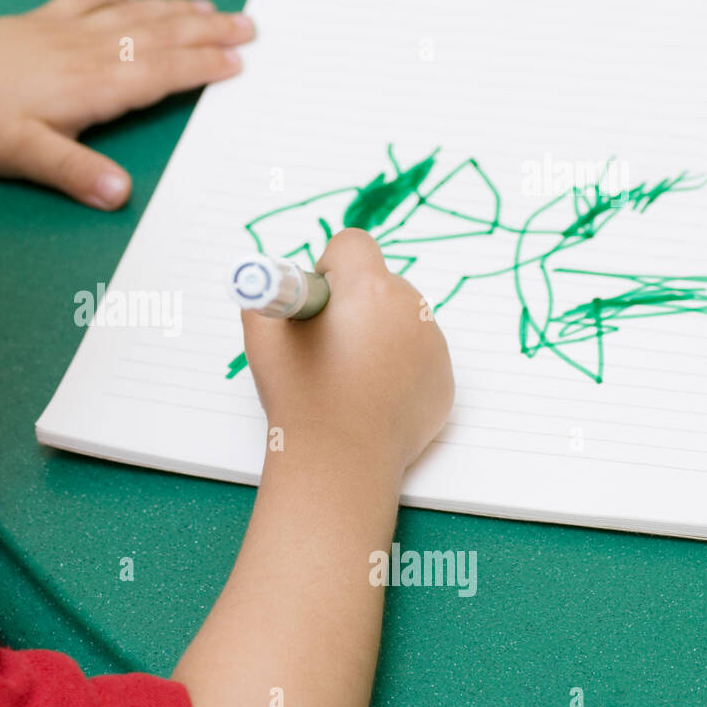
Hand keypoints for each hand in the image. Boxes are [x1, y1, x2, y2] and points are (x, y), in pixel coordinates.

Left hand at [0, 0, 255, 208]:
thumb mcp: (30, 156)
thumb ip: (78, 174)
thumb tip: (121, 195)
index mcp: (95, 86)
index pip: (162, 72)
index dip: (202, 66)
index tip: (238, 61)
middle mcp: (89, 52)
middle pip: (160, 36)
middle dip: (207, 30)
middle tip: (247, 25)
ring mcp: (66, 31)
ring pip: (135, 15)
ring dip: (176, 10)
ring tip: (210, 7)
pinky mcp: (42, 21)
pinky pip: (91, 1)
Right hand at [240, 229, 454, 476]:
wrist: (340, 462)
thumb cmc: (300, 397)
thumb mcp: (263, 337)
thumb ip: (268, 295)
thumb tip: (277, 281)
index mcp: (366, 288)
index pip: (352, 244)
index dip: (329, 268)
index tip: (317, 303)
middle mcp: (409, 308)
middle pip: (380, 282)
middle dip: (355, 304)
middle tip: (328, 348)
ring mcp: (433, 345)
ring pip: (401, 320)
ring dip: (376, 335)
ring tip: (347, 380)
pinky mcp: (443, 380)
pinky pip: (417, 358)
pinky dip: (396, 370)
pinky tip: (370, 399)